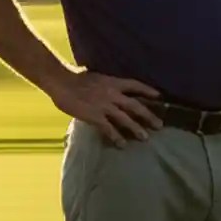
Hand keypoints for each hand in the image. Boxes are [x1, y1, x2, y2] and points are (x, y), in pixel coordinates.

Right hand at [48, 70, 164, 147]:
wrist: (61, 81)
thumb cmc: (75, 77)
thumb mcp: (97, 76)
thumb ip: (107, 83)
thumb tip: (113, 86)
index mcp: (113, 82)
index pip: (135, 85)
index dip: (148, 91)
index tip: (159, 96)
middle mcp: (112, 93)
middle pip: (135, 106)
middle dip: (148, 116)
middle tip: (159, 125)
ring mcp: (104, 105)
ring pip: (125, 119)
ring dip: (136, 128)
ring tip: (145, 138)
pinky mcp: (95, 116)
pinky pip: (109, 128)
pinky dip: (116, 137)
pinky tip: (122, 145)